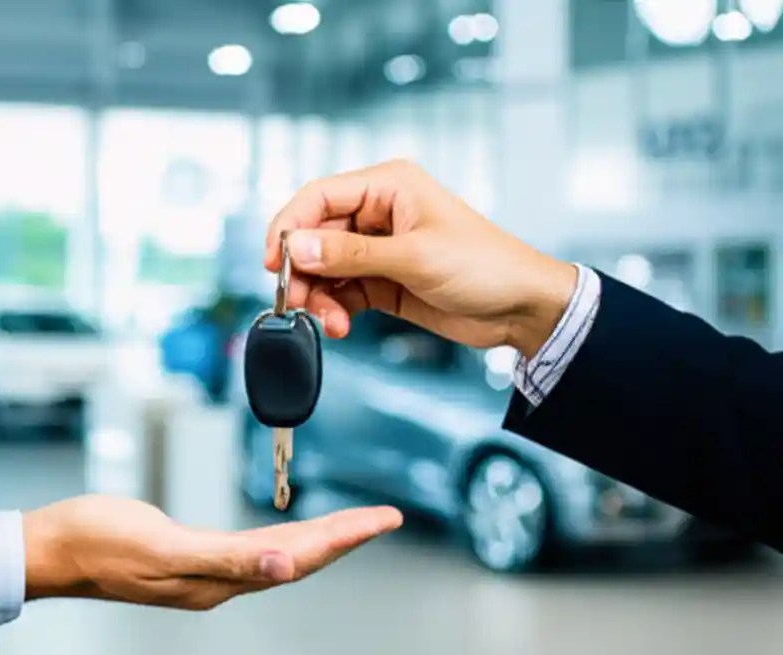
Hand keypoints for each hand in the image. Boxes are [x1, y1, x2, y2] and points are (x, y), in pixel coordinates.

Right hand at [22, 495, 400, 609]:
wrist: (52, 549)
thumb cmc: (96, 542)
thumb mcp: (160, 545)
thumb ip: (224, 558)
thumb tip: (285, 567)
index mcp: (217, 578)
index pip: (298, 557)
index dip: (344, 538)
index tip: (383, 520)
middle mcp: (217, 580)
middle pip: (297, 558)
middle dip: (344, 538)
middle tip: (384, 518)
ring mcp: (202, 571)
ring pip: (278, 556)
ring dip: (319, 540)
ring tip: (352, 526)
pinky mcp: (187, 557)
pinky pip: (250, 550)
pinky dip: (280, 540)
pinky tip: (285, 537)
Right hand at [265, 159, 578, 357]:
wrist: (521, 308)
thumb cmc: (485, 266)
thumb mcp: (413, 257)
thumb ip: (350, 253)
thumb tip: (299, 247)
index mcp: (388, 187)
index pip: (318, 196)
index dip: (290, 227)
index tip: (276, 262)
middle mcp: (378, 213)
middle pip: (315, 236)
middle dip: (304, 271)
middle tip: (296, 301)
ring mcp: (378, 248)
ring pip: (324, 268)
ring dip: (318, 296)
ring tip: (327, 321)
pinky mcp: (381, 280)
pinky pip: (340, 292)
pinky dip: (334, 309)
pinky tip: (340, 325)